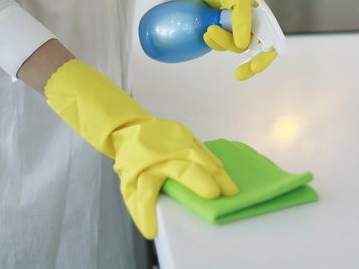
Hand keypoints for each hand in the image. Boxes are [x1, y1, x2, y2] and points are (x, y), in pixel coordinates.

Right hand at [44, 59, 237, 238]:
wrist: (127, 129)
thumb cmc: (162, 138)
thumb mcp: (184, 137)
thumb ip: (200, 153)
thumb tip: (220, 173)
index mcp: (178, 144)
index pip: (201, 159)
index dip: (217, 175)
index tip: (230, 191)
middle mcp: (161, 156)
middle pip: (181, 169)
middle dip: (198, 182)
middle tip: (212, 196)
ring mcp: (142, 168)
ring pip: (148, 188)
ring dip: (152, 209)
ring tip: (156, 229)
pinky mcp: (128, 179)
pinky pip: (133, 199)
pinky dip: (140, 215)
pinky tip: (148, 229)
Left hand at [159, 0, 277, 78]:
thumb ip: (242, 21)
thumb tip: (244, 47)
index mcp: (261, 14)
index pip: (271, 39)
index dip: (266, 56)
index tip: (255, 67)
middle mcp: (251, 21)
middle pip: (253, 48)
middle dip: (247, 62)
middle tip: (238, 75)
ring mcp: (235, 25)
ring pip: (234, 46)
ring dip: (222, 44)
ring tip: (208, 31)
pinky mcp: (220, 26)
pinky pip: (221, 43)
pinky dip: (214, 42)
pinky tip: (206, 34)